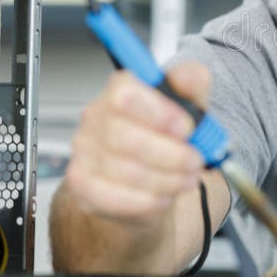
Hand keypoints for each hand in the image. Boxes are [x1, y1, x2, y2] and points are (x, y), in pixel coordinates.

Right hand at [64, 62, 209, 224]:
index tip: (187, 128)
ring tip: (186, 178)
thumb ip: (193, 84)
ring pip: (125, 171)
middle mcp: (96, 117)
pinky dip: (148, 201)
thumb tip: (190, 75)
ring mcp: (84, 151)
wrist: (153, 177)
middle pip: (125, 138)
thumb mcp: (191, 104)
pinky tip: (164, 195)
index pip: (125, 95)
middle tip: (195, 160)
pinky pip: (113, 199)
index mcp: (120, 89)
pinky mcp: (82, 185)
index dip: (160, 114)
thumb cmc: (169, 136)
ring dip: (167, 180)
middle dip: (172, 155)